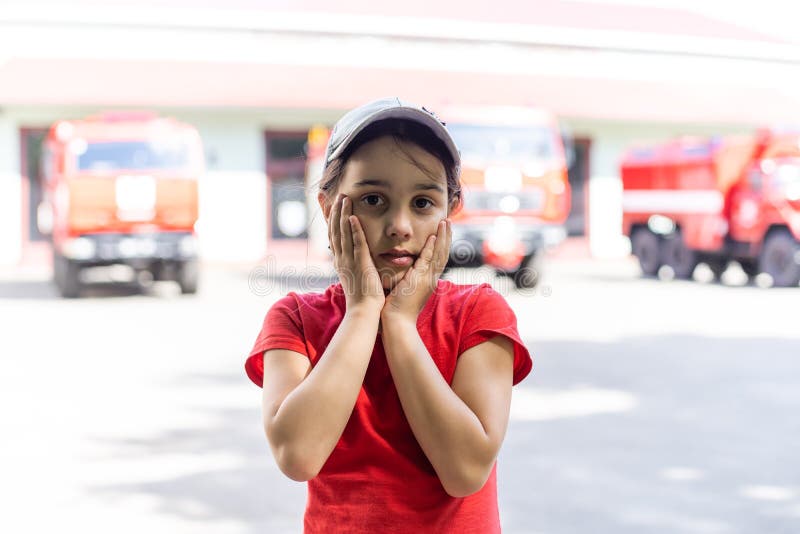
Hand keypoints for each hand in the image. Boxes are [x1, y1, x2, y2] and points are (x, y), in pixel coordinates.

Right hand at [328, 194, 384, 312]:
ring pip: (343, 233)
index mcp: (340, 261)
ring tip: (345, 198)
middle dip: (335, 211)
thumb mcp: (355, 277)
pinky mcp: (360, 264)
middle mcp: (341, 259)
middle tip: (337, 195)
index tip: (330, 205)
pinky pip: (356, 243)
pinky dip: (354, 229)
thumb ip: (354, 264)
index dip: (331, 219)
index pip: (333, 235)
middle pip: (334, 230)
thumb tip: (354, 257)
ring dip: (343, 214)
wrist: (364, 311)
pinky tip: (353, 216)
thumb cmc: (363, 297)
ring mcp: (349, 261)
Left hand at [382, 219, 450, 321]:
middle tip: (448, 220)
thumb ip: (410, 278)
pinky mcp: (421, 280)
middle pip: (443, 253)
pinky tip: (434, 236)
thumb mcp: (406, 289)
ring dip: (443, 237)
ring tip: (445, 222)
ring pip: (440, 254)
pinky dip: (432, 248)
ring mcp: (428, 279)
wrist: (397, 322)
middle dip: (447, 236)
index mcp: (428, 279)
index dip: (442, 243)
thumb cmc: (398, 308)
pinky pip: (429, 261)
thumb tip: (407, 269)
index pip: (438, 257)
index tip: (443, 230)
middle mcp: (432, 278)